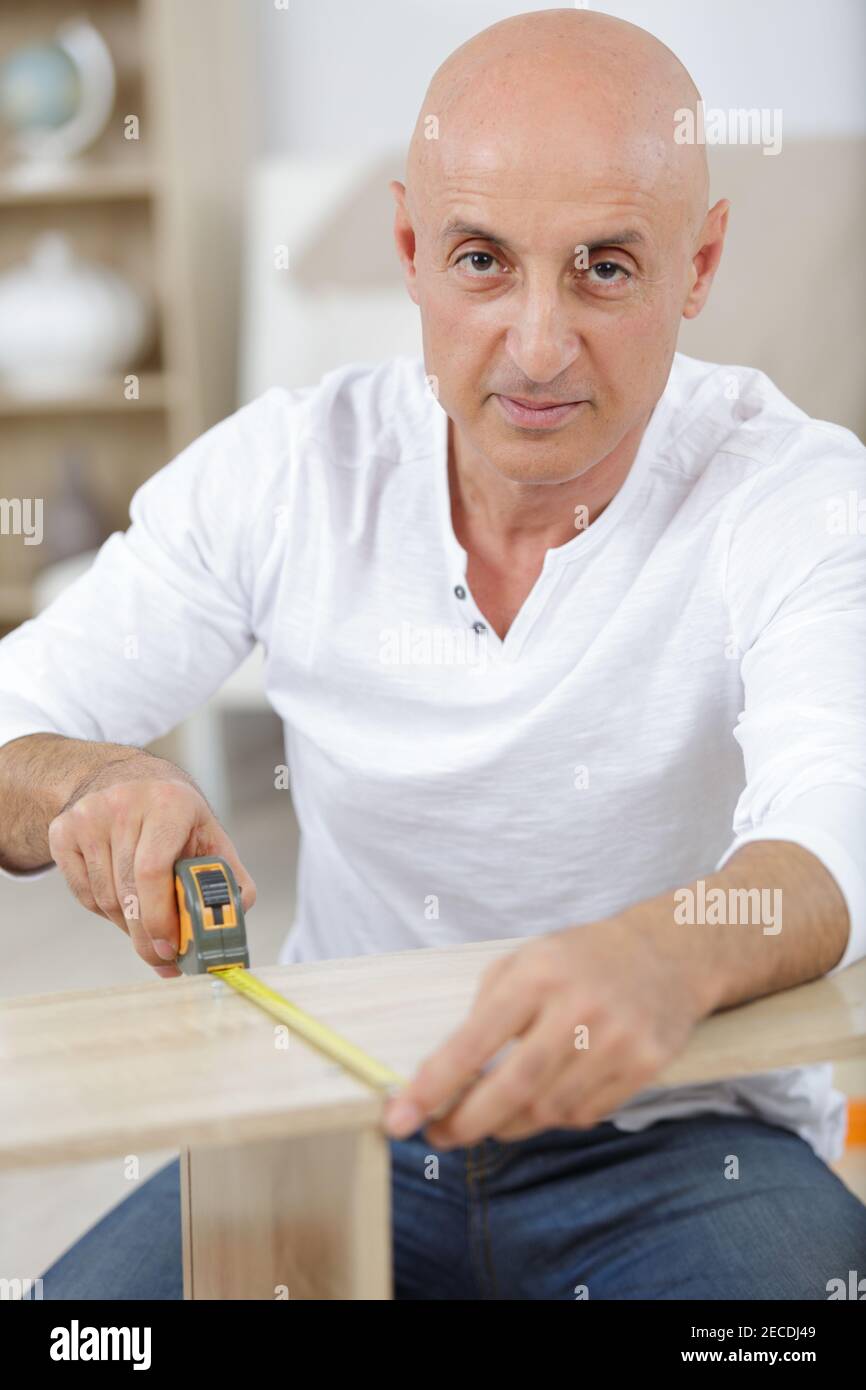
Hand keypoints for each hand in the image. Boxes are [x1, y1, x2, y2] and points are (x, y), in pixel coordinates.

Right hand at [48, 776, 255, 976]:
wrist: (128, 780)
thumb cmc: (175, 817)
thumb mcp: (208, 835)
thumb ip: (228, 877)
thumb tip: (235, 915)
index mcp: (169, 803)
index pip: (153, 869)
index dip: (159, 915)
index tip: (169, 947)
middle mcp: (124, 803)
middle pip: (128, 890)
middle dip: (146, 935)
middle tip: (161, 958)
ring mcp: (88, 815)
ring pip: (104, 897)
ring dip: (127, 925)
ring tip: (146, 928)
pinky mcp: (63, 830)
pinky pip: (82, 892)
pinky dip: (103, 911)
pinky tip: (123, 903)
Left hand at [384, 916, 705, 1145]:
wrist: (666, 954)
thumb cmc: (579, 960)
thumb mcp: (524, 960)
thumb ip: (485, 1012)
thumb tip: (445, 1078)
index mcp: (537, 975)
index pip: (474, 1041)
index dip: (433, 1085)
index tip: (399, 1118)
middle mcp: (578, 1008)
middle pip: (512, 1089)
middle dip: (466, 1123)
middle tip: (438, 1136)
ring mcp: (617, 1039)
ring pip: (547, 1111)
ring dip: (509, 1124)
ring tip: (492, 1115)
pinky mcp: (645, 1066)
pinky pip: (584, 1115)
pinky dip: (553, 1117)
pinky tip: (545, 1098)